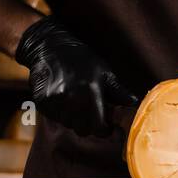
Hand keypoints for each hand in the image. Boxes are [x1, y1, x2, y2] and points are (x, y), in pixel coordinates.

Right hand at [15, 16, 140, 136]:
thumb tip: (136, 103)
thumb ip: (119, 91)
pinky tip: (63, 100)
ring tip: (76, 103)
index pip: (98, 127)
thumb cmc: (83, 60)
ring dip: (74, 119)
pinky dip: (59, 113)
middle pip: (82, 130)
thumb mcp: (105, 73)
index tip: (106, 125)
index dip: (104, 129)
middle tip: (91, 114)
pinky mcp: (42, 101)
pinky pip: (54, 117)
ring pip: (68, 124)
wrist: (52, 47)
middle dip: (89, 125)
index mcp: (91, 91)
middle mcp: (72, 98)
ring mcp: (55, 100)